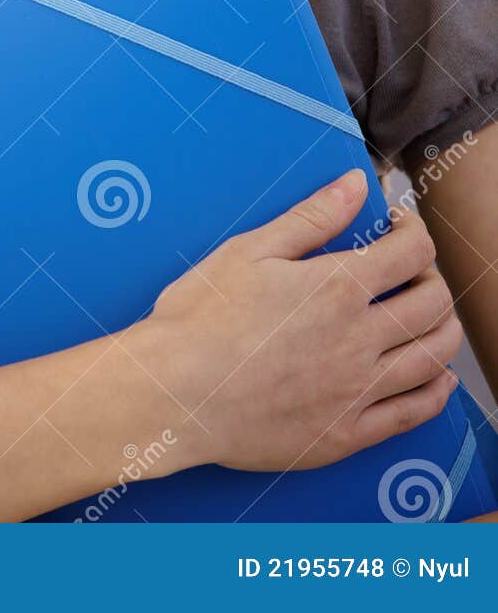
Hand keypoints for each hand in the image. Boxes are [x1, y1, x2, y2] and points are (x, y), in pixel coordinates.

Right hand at [143, 168, 461, 473]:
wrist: (175, 393)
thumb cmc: (201, 316)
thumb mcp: (250, 250)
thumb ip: (311, 217)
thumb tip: (356, 184)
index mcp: (337, 287)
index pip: (412, 251)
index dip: (413, 228)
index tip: (396, 223)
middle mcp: (359, 339)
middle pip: (433, 304)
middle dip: (431, 276)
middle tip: (408, 269)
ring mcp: (357, 391)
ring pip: (433, 358)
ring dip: (443, 329)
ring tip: (425, 316)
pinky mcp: (346, 434)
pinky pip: (413, 414)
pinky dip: (436, 391)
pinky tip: (434, 377)